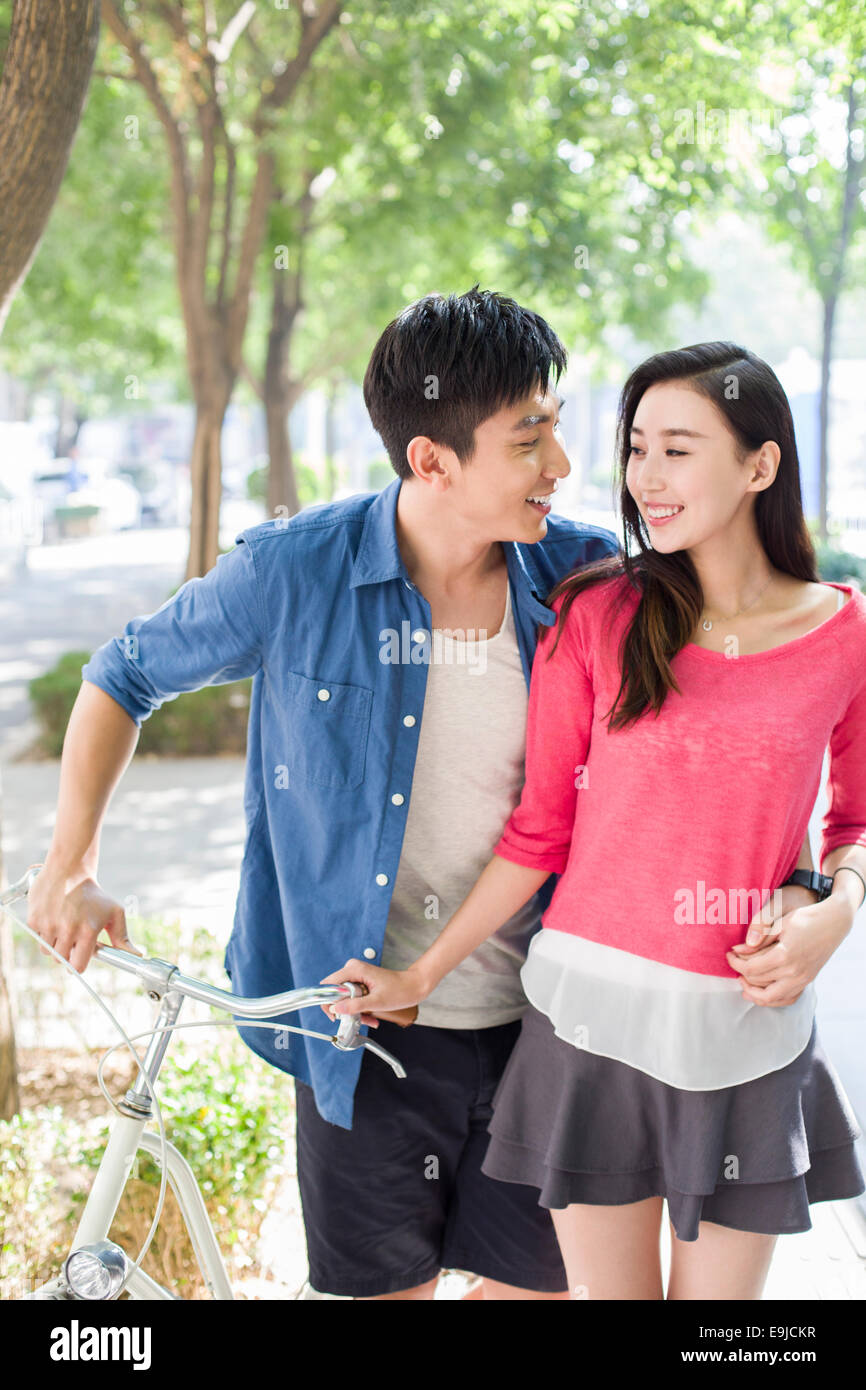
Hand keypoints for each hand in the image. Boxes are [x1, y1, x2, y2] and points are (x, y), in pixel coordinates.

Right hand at [27, 865, 141, 973]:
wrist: (69, 870)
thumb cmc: (94, 894)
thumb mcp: (114, 912)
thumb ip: (122, 937)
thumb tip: (137, 955)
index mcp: (88, 930)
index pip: (78, 965)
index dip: (78, 964)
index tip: (78, 958)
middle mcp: (67, 929)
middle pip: (61, 959)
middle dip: (66, 953)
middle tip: (71, 938)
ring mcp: (49, 925)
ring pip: (47, 951)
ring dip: (54, 944)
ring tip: (62, 926)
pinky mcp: (34, 920)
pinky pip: (36, 937)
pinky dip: (43, 932)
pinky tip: (52, 918)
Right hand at [319, 958, 429, 1024]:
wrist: (413, 986)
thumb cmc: (399, 991)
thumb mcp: (376, 1002)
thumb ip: (355, 1005)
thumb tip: (335, 1009)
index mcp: (354, 969)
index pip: (328, 985)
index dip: (328, 1002)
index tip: (336, 1016)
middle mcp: (352, 969)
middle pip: (336, 993)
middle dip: (345, 1010)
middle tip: (357, 1020)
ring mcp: (356, 975)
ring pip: (344, 998)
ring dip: (354, 1012)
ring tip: (369, 1020)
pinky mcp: (361, 981)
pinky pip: (352, 997)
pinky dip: (359, 1009)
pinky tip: (372, 1017)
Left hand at [726, 886, 853, 1006]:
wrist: (834, 923)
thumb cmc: (806, 919)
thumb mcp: (780, 922)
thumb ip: (759, 937)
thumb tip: (738, 950)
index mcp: (784, 956)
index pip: (751, 968)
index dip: (735, 963)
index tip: (729, 954)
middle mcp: (794, 972)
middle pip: (758, 983)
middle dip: (741, 975)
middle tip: (735, 964)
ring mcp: (802, 979)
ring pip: (772, 998)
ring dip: (754, 993)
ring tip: (744, 983)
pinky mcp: (807, 981)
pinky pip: (788, 999)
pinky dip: (773, 999)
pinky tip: (762, 992)